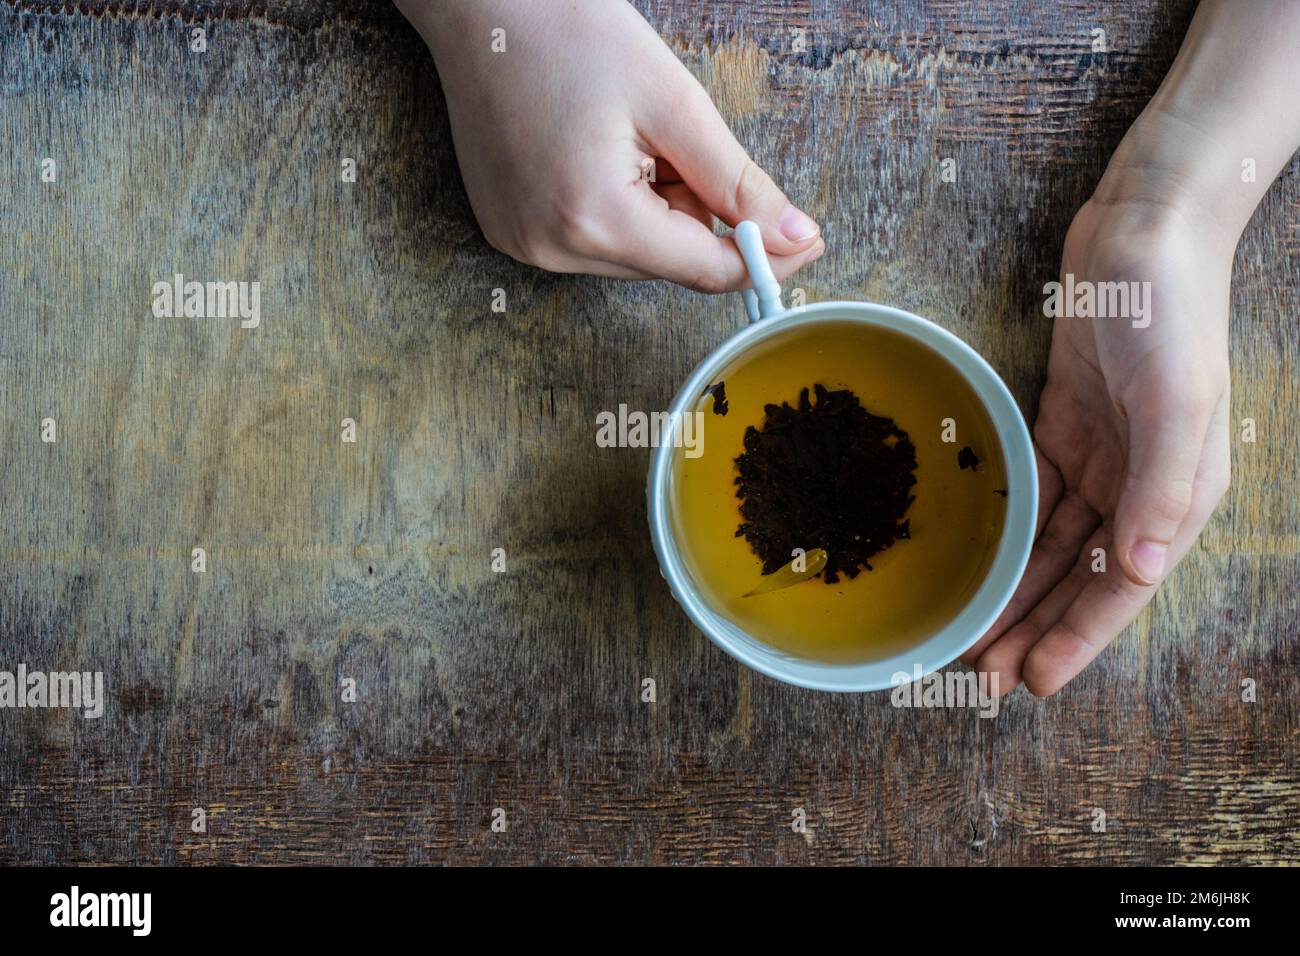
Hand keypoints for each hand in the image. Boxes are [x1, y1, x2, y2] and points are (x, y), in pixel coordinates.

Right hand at [396, 0, 823, 291]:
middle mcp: (552, 250)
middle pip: (669, 262)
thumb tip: (798, 237)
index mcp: (595, 219)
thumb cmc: (569, 33)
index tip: (807, 238)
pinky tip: (592, 153)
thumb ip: (739, 182)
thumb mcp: (675, 104)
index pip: (706, 270)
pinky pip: (591, 241)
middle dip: (694, 213)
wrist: (480, 6)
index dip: (764, 256)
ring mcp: (524, 246)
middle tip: (672, 142)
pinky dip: (612, 207)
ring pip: (633, 253)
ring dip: (653, 209)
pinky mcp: (511, 233)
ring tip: (623, 138)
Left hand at [962, 188, 1233, 695]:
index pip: (1123, 585)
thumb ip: (1161, 485)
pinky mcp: (1064, 425)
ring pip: (1051, 546)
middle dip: (1035, 629)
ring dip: (1017, 593)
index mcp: (1180, 491)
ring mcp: (1101, 455)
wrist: (1142, 227)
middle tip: (982, 678)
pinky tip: (981, 565)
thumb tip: (1144, 570)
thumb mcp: (1174, 397)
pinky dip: (1009, 534)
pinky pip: (1033, 497)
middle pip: (1080, 577)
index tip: (1032, 680)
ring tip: (974, 638)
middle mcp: (1141, 484)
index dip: (1077, 637)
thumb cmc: (1168, 306)